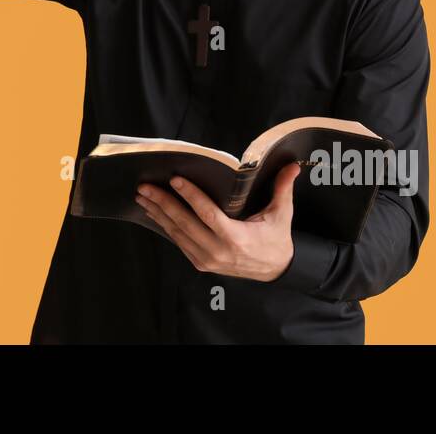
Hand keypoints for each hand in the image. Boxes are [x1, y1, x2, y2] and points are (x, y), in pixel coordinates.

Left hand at [135, 163, 301, 281]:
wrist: (274, 270)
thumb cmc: (276, 238)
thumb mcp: (282, 214)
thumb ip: (282, 188)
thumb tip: (292, 165)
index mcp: (236, 238)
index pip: (208, 214)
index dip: (190, 196)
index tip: (175, 179)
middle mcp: (218, 251)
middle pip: (185, 224)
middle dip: (162, 203)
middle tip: (145, 186)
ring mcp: (207, 260)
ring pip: (177, 233)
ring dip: (158, 214)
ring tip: (143, 197)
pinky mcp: (201, 263)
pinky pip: (179, 242)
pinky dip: (165, 226)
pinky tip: (154, 212)